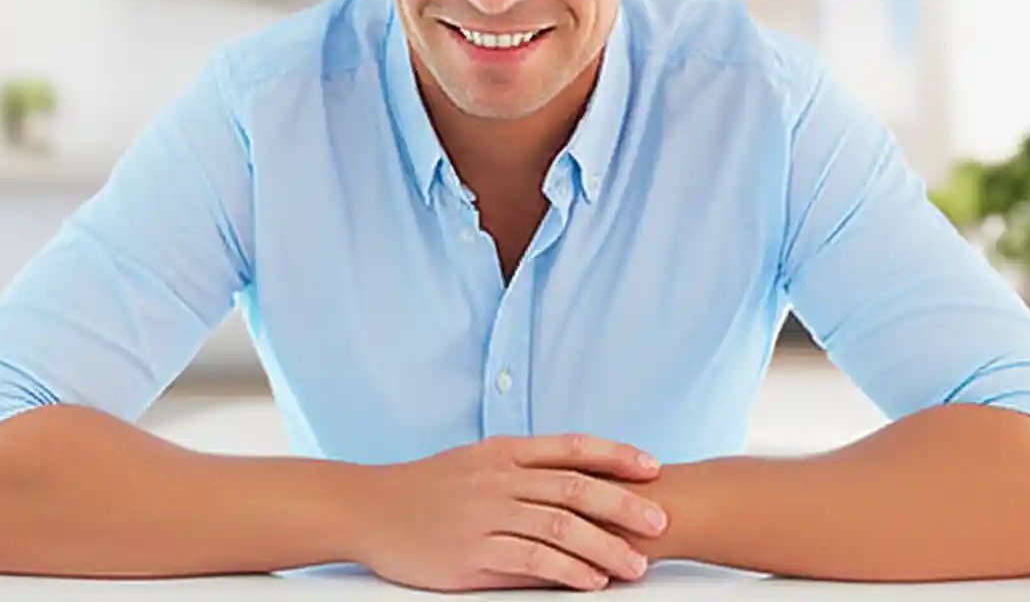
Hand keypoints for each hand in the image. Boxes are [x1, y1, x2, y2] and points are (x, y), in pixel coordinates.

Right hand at [357, 434, 668, 591]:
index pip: (572, 447)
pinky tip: (591, 581)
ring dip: (604, 546)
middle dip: (624, 504)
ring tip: (634, 564)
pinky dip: (567, 571)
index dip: (616, 455)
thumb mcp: (473, 464)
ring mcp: (485, 515)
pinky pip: (530, 561)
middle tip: (659, 521)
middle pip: (575, 487)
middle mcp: (498, 479)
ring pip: (559, 526)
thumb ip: (520, 474)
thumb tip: (571, 494)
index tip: (652, 467)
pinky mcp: (472, 553)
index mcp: (503, 453)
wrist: (369, 509)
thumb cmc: (424, 490)